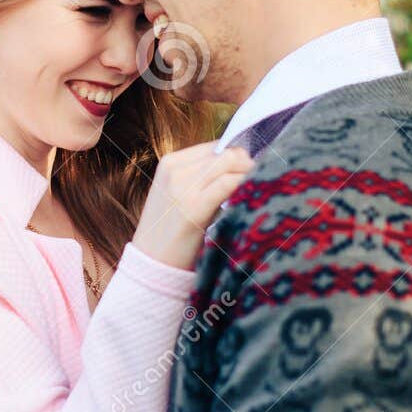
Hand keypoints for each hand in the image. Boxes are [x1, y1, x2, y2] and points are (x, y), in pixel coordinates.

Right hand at [130, 141, 253, 269]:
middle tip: (261, 181)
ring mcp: (182, 187)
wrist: (151, 264)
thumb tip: (239, 165)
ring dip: (249, 173)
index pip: (215, 147)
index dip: (237, 156)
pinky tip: (251, 196)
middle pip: (225, 153)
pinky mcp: (193, 207)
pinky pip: (229, 183)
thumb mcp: (177, 195)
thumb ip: (200, 178)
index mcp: (170, 163)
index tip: (251, 171)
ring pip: (230, 163)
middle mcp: (175, 170)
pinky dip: (245, 184)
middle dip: (247, 164)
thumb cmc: (170, 232)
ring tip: (258, 189)